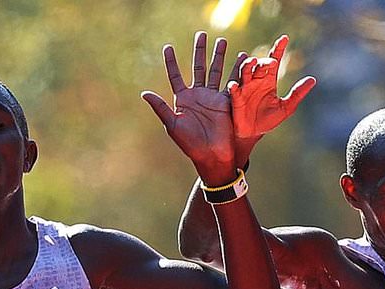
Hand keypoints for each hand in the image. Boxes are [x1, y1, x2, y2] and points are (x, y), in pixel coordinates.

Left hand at [142, 31, 238, 183]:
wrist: (212, 156)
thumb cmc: (190, 144)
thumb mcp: (172, 125)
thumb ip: (160, 107)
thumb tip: (144, 93)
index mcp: (183, 99)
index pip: (176, 75)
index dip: (172, 62)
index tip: (168, 47)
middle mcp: (198, 95)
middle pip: (198, 67)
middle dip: (199, 51)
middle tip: (201, 35)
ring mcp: (213, 98)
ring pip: (215, 72)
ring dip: (219, 56)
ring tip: (221, 40)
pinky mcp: (227, 103)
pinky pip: (231, 84)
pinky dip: (236, 72)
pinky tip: (240, 60)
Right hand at [230, 35, 316, 150]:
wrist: (254, 133)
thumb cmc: (268, 120)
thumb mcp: (286, 108)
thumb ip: (297, 93)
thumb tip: (313, 79)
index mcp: (268, 81)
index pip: (274, 61)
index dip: (278, 49)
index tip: (284, 38)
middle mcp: (256, 81)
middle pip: (260, 65)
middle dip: (265, 62)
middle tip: (273, 62)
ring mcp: (245, 88)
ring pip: (245, 72)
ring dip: (247, 66)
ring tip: (252, 62)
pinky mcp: (236, 98)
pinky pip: (234, 91)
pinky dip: (234, 87)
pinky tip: (235, 85)